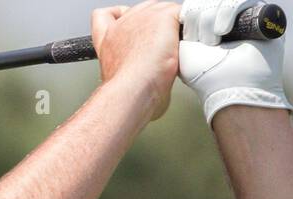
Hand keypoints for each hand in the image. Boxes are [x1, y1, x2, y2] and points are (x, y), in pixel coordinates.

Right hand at [92, 1, 181, 121]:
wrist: (131, 90)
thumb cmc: (127, 94)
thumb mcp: (121, 82)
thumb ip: (132, 71)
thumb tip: (150, 83)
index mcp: (108, 41)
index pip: (104, 17)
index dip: (118, 17)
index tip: (131, 28)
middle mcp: (122, 26)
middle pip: (141, 9)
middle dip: (154, 24)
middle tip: (163, 45)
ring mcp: (142, 18)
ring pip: (164, 9)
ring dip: (172, 26)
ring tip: (177, 47)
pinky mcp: (163, 17)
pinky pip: (183, 13)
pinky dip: (188, 26)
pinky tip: (187, 42)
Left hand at [178, 0, 292, 124]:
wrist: (232, 87)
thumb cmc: (207, 75)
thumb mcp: (184, 49)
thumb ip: (180, 28)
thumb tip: (178, 10)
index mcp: (208, 25)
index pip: (197, 4)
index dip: (191, 15)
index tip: (190, 38)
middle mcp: (227, 19)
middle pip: (207, 1)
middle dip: (200, 19)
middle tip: (204, 43)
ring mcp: (245, 16)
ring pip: (222, 0)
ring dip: (211, 19)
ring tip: (214, 42)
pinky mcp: (263, 14)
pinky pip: (241, 0)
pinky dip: (227, 11)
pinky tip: (222, 31)